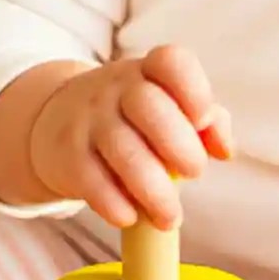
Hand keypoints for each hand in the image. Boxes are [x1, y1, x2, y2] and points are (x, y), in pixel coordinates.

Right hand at [28, 45, 233, 230]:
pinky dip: (116, 204)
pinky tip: (131, 217)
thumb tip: (224, 149)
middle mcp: (116, 88)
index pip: (171, 62)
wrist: (54, 118)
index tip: (204, 120)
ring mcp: (88, 119)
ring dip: (155, 191)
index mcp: (149, 71)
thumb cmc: (132, 115)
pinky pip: (93, 181)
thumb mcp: (167, 103)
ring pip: (124, 150)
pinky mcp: (67, 156)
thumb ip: (207, 120)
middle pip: (150, 107)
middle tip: (194, 173)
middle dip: (181, 147)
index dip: (194, 90)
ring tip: (170, 217)